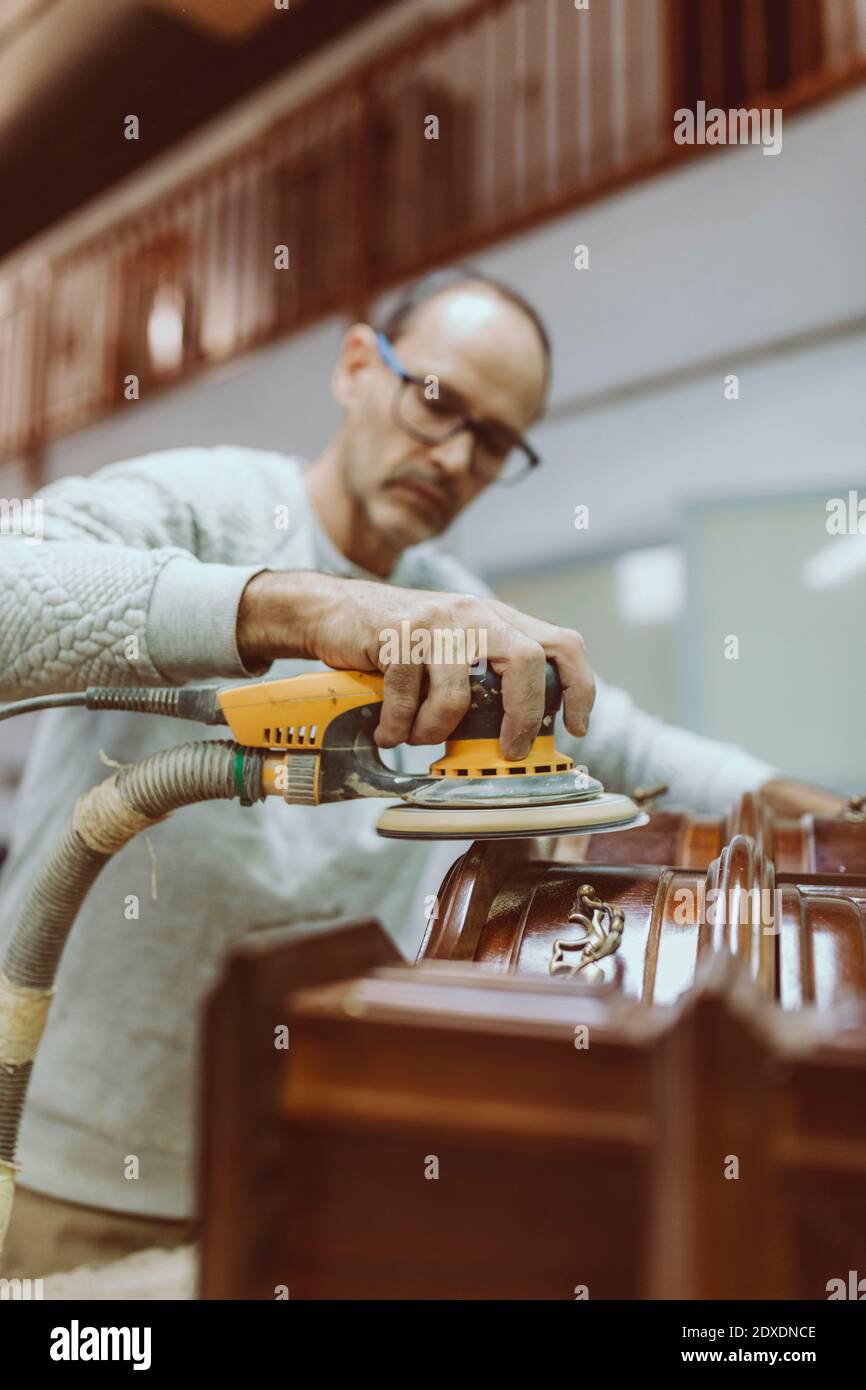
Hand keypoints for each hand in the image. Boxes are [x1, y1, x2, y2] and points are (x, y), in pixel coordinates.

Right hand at [237, 571, 594, 758]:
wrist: (335, 610)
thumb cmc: (401, 640)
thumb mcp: (455, 647)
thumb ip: (489, 672)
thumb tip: (524, 729)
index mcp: (498, 619)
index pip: (562, 644)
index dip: (580, 687)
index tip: (577, 727)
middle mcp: (474, 614)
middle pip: (525, 663)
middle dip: (521, 717)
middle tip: (507, 750)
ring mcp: (437, 621)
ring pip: (458, 694)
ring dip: (436, 731)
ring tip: (418, 738)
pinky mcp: (398, 633)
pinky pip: (409, 698)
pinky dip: (398, 726)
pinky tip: (388, 731)